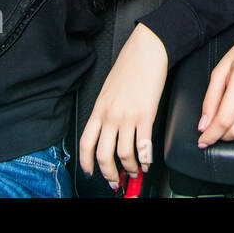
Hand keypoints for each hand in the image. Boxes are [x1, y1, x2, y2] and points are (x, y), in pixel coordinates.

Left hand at [78, 23, 168, 188]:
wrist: (147, 50)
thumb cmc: (130, 67)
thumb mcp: (109, 91)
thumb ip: (106, 111)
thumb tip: (108, 131)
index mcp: (99, 109)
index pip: (85, 144)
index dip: (87, 164)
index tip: (92, 173)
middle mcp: (110, 115)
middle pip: (103, 155)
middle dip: (110, 174)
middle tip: (116, 182)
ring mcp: (127, 116)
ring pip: (124, 154)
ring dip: (130, 169)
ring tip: (136, 173)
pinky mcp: (146, 115)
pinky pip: (144, 146)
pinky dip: (146, 159)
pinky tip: (148, 162)